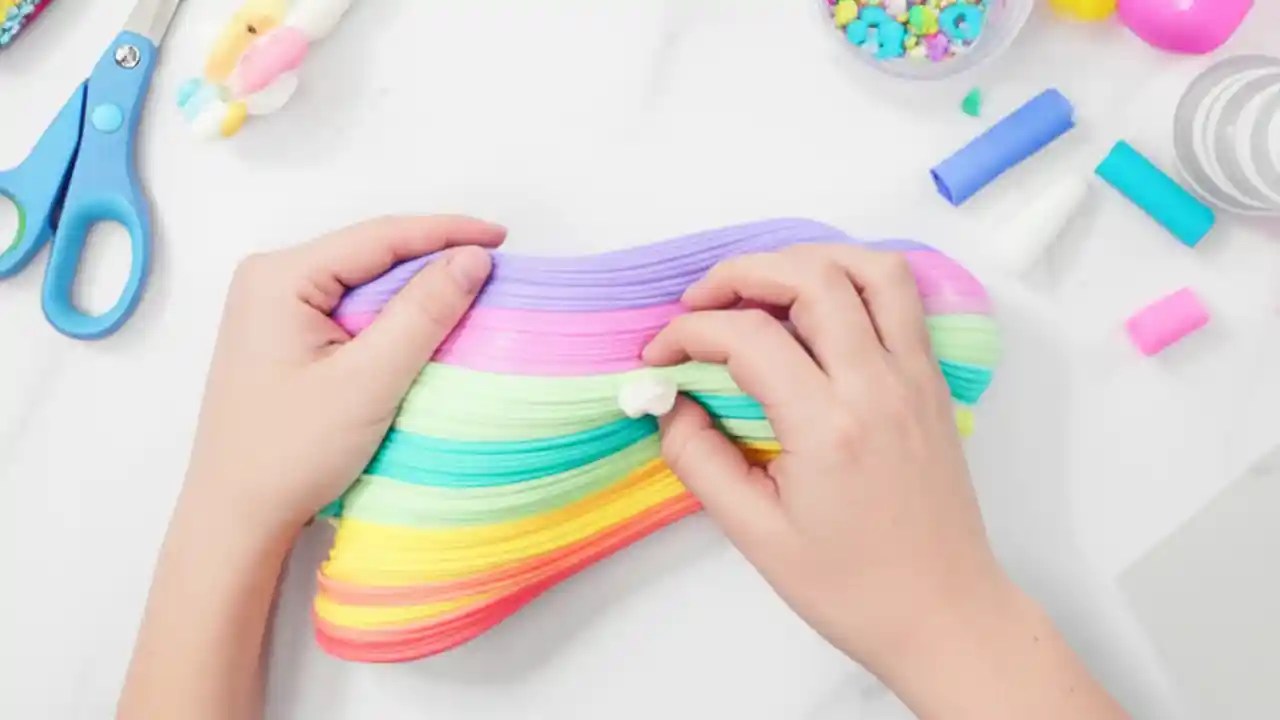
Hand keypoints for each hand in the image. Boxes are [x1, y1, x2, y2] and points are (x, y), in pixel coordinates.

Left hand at [182, 215, 505, 538]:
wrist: (236, 519)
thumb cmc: (291, 453)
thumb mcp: (368, 381)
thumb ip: (423, 313)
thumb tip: (473, 258)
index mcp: (279, 277)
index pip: (379, 237)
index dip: (446, 232)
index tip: (502, 237)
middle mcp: (271, 280)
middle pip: (371, 254)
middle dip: (433, 258)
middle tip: (494, 269)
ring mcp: (274, 310)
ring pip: (364, 284)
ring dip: (416, 290)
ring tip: (471, 294)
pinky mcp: (285, 340)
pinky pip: (352, 311)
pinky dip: (394, 318)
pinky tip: (427, 327)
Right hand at [645, 243, 999, 664]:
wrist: (945, 615)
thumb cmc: (854, 588)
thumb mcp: (756, 535)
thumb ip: (701, 459)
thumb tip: (670, 402)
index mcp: (830, 427)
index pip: (750, 337)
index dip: (689, 333)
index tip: (660, 356)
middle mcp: (879, 386)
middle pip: (812, 277)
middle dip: (742, 273)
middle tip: (700, 302)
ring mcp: (915, 378)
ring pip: (870, 270)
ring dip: (808, 259)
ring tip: (761, 285)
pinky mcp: (932, 383)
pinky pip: (902, 298)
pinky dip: (855, 278)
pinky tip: (819, 302)